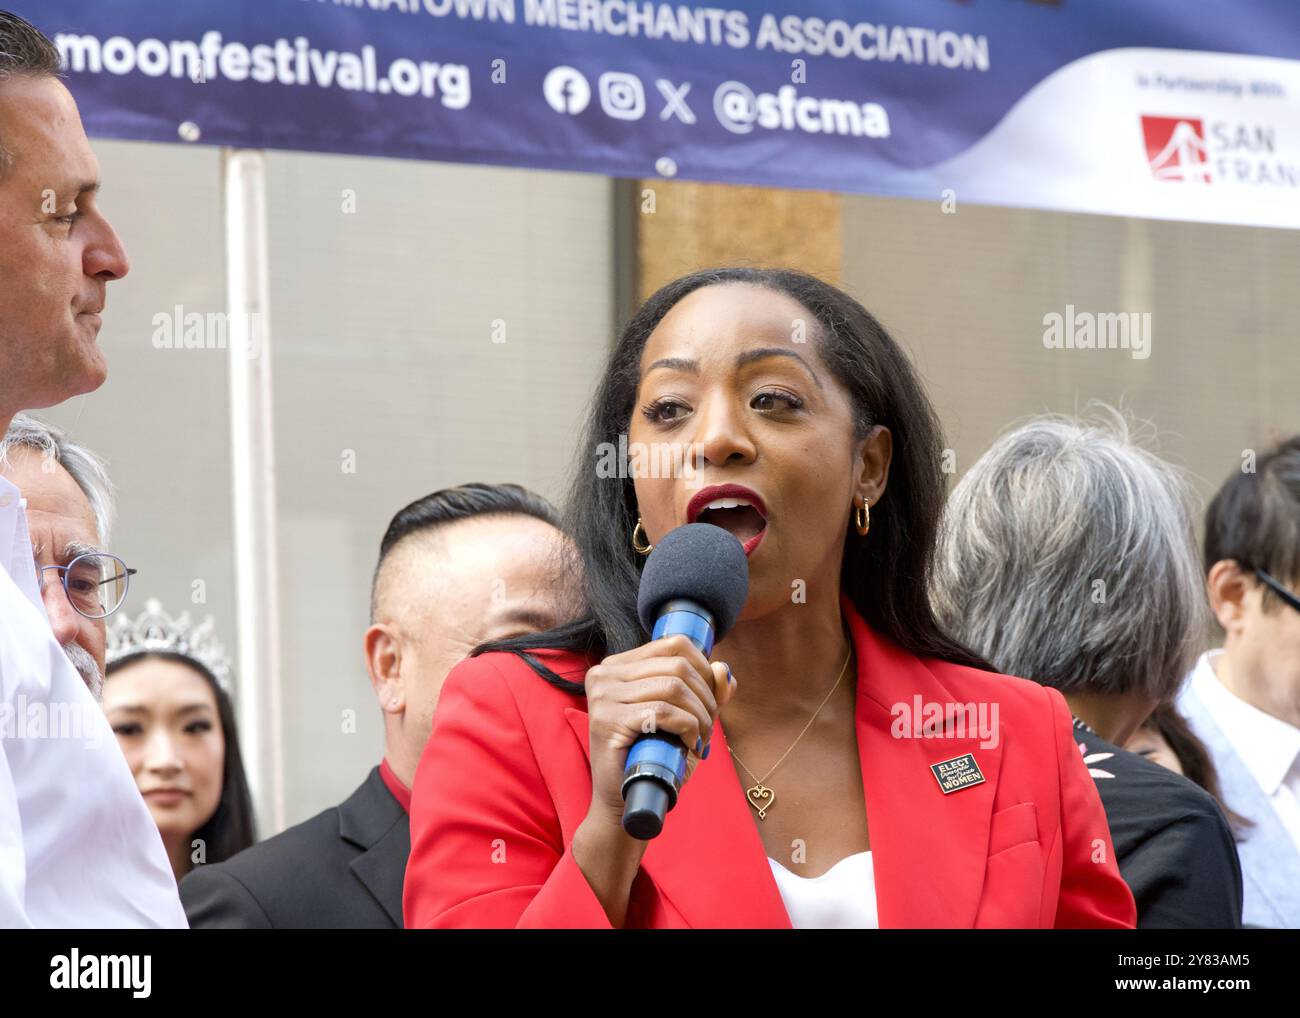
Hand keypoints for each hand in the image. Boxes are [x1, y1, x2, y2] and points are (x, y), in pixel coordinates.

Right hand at [582, 633, 734, 829]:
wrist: (623, 801)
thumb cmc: (652, 757)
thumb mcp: (683, 718)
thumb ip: (705, 691)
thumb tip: (723, 670)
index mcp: (618, 665)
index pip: (674, 645)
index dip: (704, 669)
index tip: (710, 700)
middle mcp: (604, 673)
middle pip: (677, 666)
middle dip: (706, 698)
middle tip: (708, 729)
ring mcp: (602, 696)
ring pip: (673, 687)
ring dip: (700, 716)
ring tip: (701, 740)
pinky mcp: (607, 721)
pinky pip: (664, 712)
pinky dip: (688, 728)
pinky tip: (690, 745)